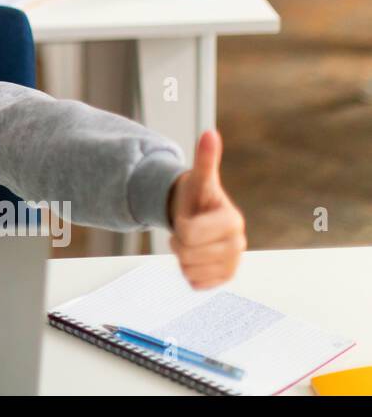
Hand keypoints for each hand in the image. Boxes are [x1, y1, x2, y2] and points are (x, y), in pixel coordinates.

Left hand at [168, 130, 245, 289]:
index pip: (189, 233)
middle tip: (187, 230)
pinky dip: (188, 272)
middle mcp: (238, 245)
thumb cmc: (197, 198)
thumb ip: (205, 159)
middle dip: (179, 242)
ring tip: (191, 242)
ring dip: (182, 257)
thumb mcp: (198, 179)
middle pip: (187, 253)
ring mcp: (233, 264)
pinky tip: (196, 257)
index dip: (180, 225)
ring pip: (190, 270)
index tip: (188, 218)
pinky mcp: (224, 279)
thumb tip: (209, 133)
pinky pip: (195, 283)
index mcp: (233, 221)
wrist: (198, 217)